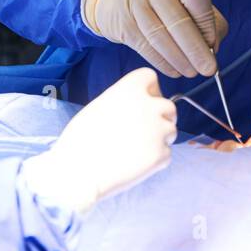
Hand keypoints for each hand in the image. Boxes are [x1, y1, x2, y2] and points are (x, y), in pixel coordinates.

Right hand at [24, 69, 176, 215]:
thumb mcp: (99, 107)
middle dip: (160, 117)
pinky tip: (135, 164)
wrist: (79, 172)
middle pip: (168, 106)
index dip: (148, 91)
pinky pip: (166, 153)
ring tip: (136, 149)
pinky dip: (155, 160)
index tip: (142, 103)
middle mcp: (149, 105)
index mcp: (130, 89)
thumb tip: (132, 108)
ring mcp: (158, 130)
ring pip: (170, 130)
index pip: (150, 78)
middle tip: (144, 130)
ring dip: (159, 138)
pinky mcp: (161, 155)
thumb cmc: (80, 140)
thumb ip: (122, 102)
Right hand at [82, 0, 227, 77]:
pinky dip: (163, 63)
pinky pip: (146, 48)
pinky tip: (176, 71)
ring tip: (193, 72)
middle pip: (177, 20)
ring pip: (160, 37)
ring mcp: (135, 3)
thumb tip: (212, 47)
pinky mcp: (124, 24)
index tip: (213, 43)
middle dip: (195, 49)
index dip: (206, 21)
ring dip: (180, 60)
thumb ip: (207, 18)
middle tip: (209, 69)